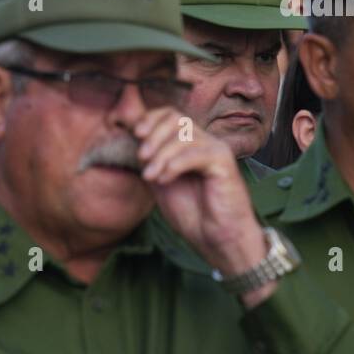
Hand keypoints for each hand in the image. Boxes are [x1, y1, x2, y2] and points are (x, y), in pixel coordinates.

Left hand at [133, 108, 270, 301]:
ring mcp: (216, 149)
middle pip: (175, 118)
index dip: (150, 119)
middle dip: (153, 135)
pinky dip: (174, 165)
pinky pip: (195, 153)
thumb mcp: (160, 181)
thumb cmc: (192, 213)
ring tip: (150, 177)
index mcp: (188, 144)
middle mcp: (204, 142)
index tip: (135, 134)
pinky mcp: (224, 162)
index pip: (169, 114)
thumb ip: (149, 159)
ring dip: (160, 155)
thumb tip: (130, 135)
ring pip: (183, 135)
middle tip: (142, 157)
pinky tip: (165, 180)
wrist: (216, 238)